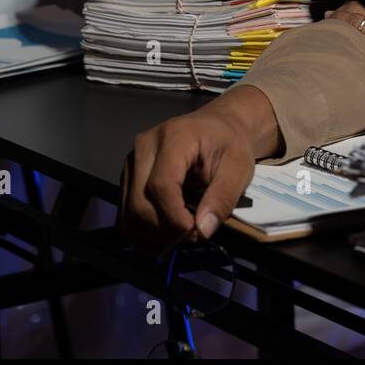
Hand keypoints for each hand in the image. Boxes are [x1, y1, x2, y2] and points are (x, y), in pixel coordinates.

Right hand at [118, 85, 279, 250]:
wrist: (218, 126)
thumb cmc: (229, 143)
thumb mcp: (239, 168)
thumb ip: (223, 198)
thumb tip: (203, 230)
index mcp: (174, 137)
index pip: (161, 185)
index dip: (175, 216)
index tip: (196, 231)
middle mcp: (144, 147)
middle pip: (140, 203)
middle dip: (165, 231)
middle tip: (193, 235)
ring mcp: (131, 162)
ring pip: (128, 213)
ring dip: (152, 236)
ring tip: (180, 237)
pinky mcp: (127, 177)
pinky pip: (125, 214)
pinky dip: (142, 233)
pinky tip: (164, 237)